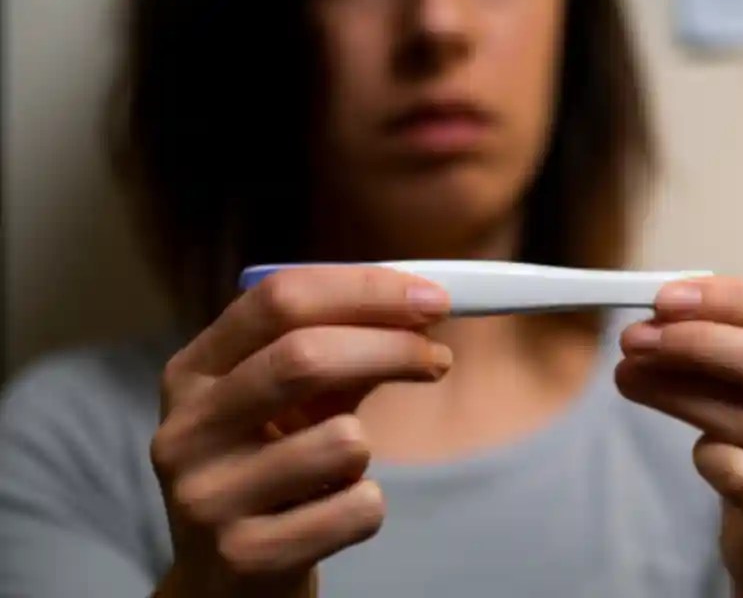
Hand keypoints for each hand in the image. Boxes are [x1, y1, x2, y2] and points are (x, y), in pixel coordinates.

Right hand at [150, 267, 452, 597]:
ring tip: (340, 471)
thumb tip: (424, 309)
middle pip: (305, 357)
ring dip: (368, 451)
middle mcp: (186, 430)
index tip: (432, 298)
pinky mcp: (244, 556)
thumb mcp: (291, 405)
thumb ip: (341, 352)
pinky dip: (367, 506)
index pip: (279, 299)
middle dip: (392, 348)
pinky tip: (332, 516)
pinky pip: (356, 508)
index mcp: (193, 373)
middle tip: (438, 358)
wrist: (226, 585)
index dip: (366, 290)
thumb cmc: (272, 471)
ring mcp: (207, 497)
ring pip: (342, 442)